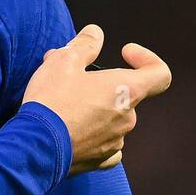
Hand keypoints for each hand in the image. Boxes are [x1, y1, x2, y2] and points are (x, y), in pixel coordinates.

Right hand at [22, 24, 171, 173]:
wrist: (35, 146)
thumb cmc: (52, 100)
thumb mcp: (64, 60)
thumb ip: (85, 45)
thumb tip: (96, 33)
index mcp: (127, 91)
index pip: (160, 74)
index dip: (146, 59)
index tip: (124, 54)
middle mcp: (128, 118)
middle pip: (125, 95)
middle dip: (101, 83)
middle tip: (69, 76)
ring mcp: (115, 142)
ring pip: (112, 119)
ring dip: (94, 108)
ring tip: (62, 103)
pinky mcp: (99, 161)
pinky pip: (104, 144)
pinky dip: (92, 134)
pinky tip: (73, 130)